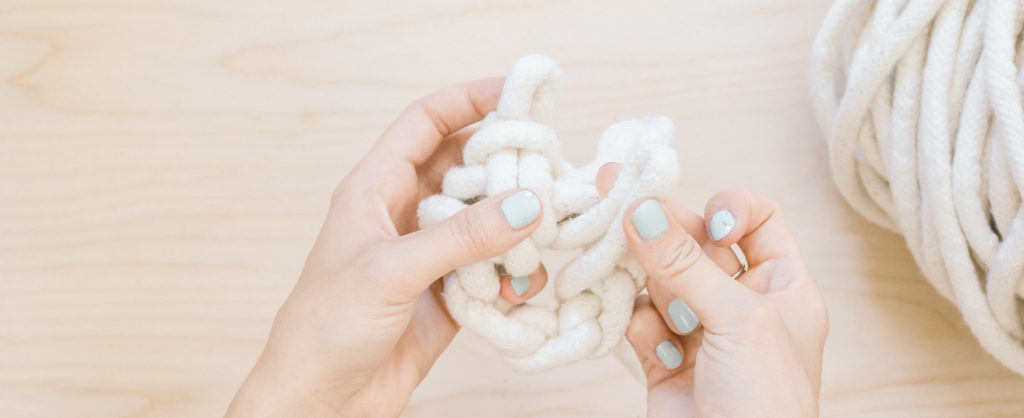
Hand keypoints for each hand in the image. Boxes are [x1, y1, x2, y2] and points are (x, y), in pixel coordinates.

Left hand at [226, 78, 550, 416]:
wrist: (320, 403)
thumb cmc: (325, 327)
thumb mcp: (391, 270)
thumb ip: (462, 236)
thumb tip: (529, 202)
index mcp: (375, 189)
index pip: (426, 123)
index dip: (469, 100)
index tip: (518, 93)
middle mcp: (405, 215)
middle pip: (466, 168)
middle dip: (507, 166)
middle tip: (550, 168)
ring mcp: (429, 256)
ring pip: (486, 221)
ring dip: (516, 225)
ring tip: (544, 230)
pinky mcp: (448, 296)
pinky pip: (493, 270)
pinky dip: (513, 274)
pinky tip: (520, 286)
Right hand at [617, 185, 827, 416]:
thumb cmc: (767, 404)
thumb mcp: (737, 319)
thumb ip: (685, 262)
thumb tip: (642, 210)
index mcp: (783, 287)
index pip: (757, 220)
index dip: (727, 211)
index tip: (703, 223)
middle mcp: (742, 304)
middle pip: (696, 245)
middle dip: (665, 233)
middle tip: (622, 208)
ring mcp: (701, 331)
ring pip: (660, 281)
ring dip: (645, 279)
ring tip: (631, 279)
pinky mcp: (664, 360)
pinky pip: (641, 321)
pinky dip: (637, 323)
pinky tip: (649, 341)